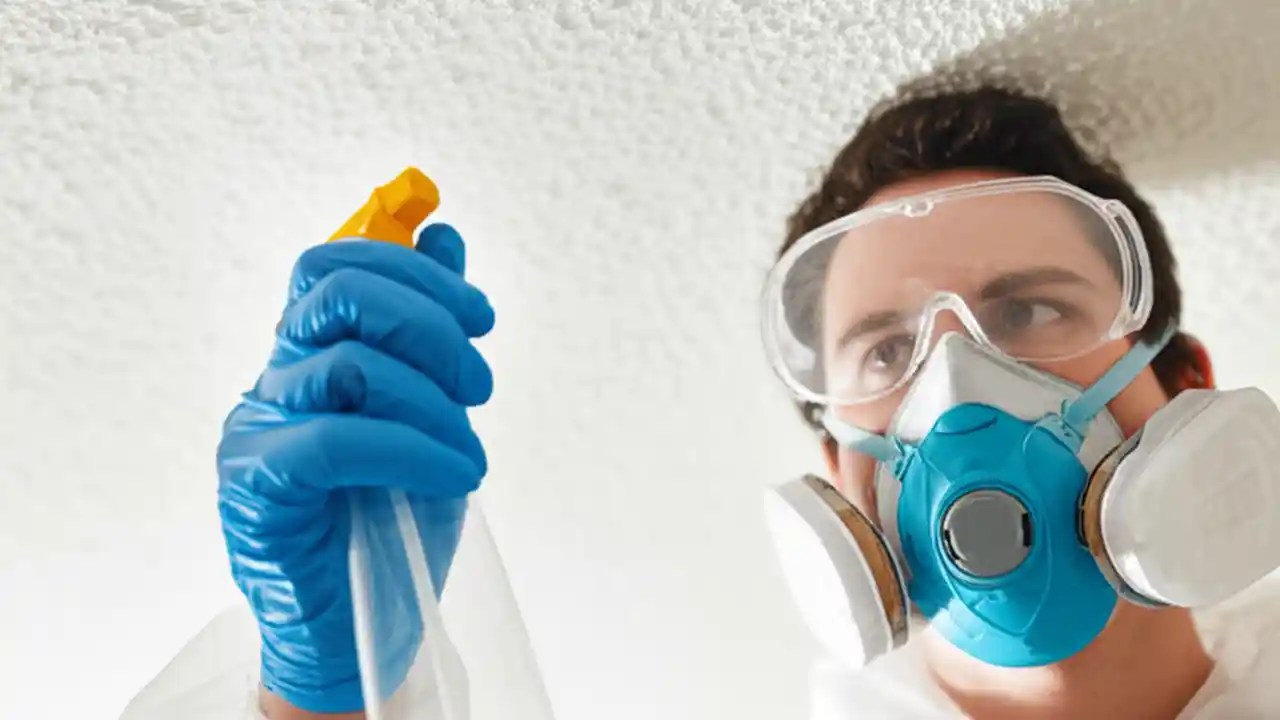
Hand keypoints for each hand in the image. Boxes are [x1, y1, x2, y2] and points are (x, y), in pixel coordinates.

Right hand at [217, 224, 493, 713]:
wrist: (359, 628)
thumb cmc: (391, 521)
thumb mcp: (429, 411)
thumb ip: (429, 330)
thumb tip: (444, 234)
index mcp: (308, 354)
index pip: (334, 263)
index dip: (413, 268)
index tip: (480, 314)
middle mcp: (274, 379)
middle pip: (338, 291)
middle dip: (431, 321)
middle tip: (481, 381)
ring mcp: (257, 429)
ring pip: (350, 364)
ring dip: (437, 403)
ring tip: (470, 455)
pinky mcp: (256, 488)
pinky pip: (338, 439)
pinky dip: (415, 450)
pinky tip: (456, 475)